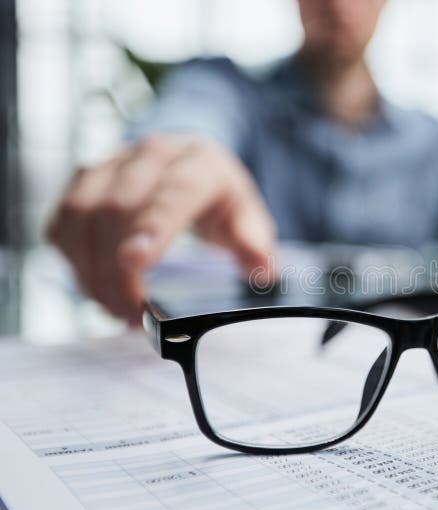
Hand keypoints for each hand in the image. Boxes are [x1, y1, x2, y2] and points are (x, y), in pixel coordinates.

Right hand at [47, 135, 276, 324]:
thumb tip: (262, 271)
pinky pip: (63, 222)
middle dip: (118, 270)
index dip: (151, 227)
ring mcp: (112, 163)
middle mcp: (151, 155)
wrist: (188, 163)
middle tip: (132, 314)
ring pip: (82, 214)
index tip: (134, 263)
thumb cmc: (218, 198)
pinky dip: (73, 261)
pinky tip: (96, 289)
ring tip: (115, 310)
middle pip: (118, 208)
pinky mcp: (83, 181)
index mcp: (199, 163)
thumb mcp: (246, 217)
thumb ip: (253, 243)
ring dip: (91, 271)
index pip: (173, 193)